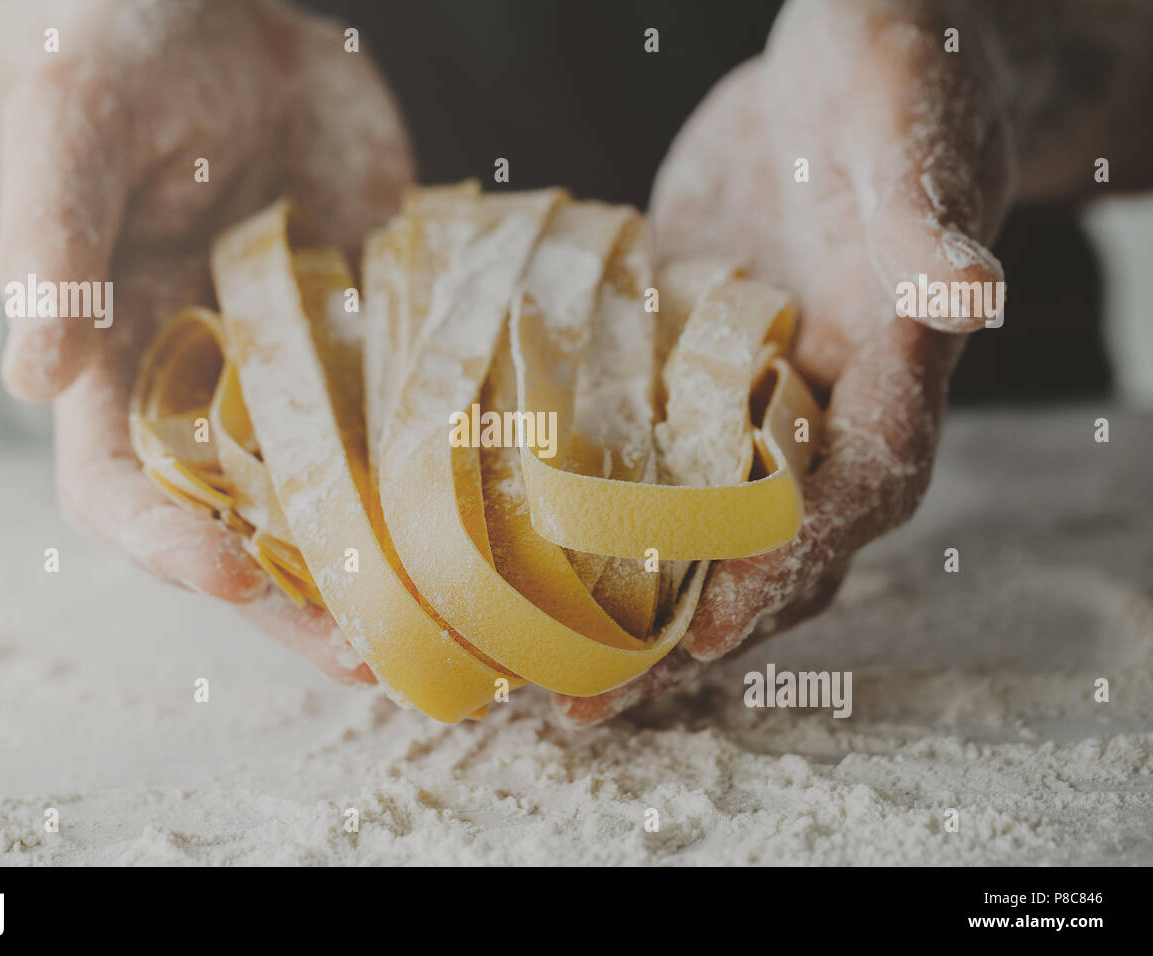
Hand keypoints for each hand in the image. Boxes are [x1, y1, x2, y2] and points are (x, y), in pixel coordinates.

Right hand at [0, 0, 412, 682]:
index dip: (166, 546)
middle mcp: (217, 390)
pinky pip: (422, 415)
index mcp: (120, 364)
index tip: (227, 579)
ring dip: (393, 563)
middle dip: (303, 598)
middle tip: (371, 654)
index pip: (121, 488)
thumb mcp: (75, 127)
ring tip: (454, 618)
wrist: (230, 30)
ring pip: (347, 492)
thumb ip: (52, 242)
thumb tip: (34, 376)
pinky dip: (460, 468)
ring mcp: (310, 370)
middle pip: (249, 525)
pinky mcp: (385, 335)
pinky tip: (511, 505)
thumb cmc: (127, 63)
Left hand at [555, 0, 1013, 724]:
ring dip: (626, 597)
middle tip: (588, 701)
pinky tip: (518, 551)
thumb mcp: (908, 127)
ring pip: (698, 524)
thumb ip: (927, 218)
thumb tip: (965, 295)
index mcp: (893, 371)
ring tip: (537, 666)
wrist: (839, 69)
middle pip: (769, 545)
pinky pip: (645, 460)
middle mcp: (825, 408)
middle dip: (684, 628)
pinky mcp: (690, 372)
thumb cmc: (896, 81)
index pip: (855, 494)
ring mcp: (752, 398)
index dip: (790, 567)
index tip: (713, 632)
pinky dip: (593, 513)